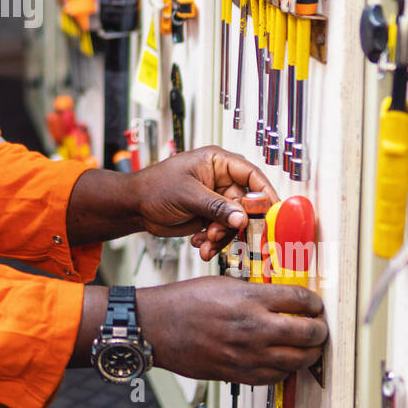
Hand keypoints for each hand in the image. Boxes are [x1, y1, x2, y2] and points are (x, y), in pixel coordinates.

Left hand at [130, 145, 278, 259]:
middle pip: (246, 203)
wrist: (134, 207)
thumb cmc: (154, 187)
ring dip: (223, 237)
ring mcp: (216, 200)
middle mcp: (220, 181)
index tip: (273, 212)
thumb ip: (216, 207)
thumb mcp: (187, 195)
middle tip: (225, 234)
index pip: (251, 175)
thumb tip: (242, 218)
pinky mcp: (209, 217)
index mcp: (217, 162)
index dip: (265, 193)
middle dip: (236, 223)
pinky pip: (223, 232)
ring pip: (235, 222)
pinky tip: (200, 245)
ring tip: (206, 242)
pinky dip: (214, 242)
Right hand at [140, 277, 326, 384]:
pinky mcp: (240, 373)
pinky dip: (286, 369)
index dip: (315, 303)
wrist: (158, 326)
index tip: (315, 306)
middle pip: (308, 333)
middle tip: (318, 327)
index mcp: (250, 298)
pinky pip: (276, 376)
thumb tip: (282, 301)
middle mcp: (253, 327)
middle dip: (319, 330)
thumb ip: (256, 293)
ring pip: (298, 359)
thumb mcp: (224, 283)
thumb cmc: (185, 302)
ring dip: (308, 353)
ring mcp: (248, 354)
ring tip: (307, 346)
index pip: (301, 300)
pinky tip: (283, 360)